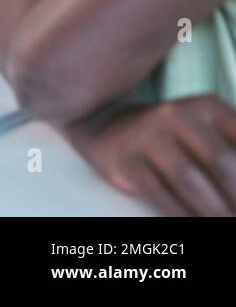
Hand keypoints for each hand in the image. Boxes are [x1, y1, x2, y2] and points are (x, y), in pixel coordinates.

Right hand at [76, 96, 235, 215]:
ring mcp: (147, 135)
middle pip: (220, 160)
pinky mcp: (125, 159)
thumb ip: (231, 151)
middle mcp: (176, 114)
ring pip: (189, 179)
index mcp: (207, 107)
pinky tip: (192, 224)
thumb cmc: (175, 139)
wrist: (108, 127)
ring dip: (213, 210)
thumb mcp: (208, 133)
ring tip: (224, 224)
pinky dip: (180, 215)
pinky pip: (158, 193)